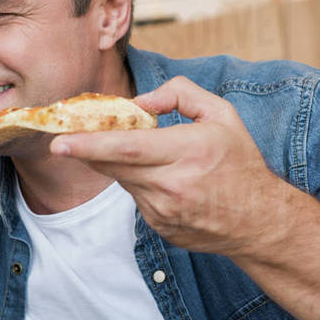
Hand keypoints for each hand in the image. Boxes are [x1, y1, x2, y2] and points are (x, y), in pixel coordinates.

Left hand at [51, 76, 288, 256]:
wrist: (260, 221)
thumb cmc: (240, 163)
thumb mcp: (222, 115)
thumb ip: (181, 94)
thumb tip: (140, 102)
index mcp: (188, 151)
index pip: (127, 148)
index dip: (89, 144)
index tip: (59, 141)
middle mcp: (172, 184)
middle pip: (113, 165)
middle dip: (85, 151)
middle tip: (62, 140)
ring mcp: (163, 209)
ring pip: (121, 179)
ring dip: (118, 163)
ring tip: (145, 154)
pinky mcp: (159, 225)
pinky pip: (134, 196)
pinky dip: (137, 182)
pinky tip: (162, 179)